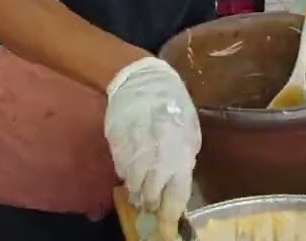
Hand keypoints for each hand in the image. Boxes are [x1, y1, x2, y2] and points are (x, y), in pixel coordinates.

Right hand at [105, 57, 199, 233]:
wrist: (140, 81)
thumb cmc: (173, 104)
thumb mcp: (190, 130)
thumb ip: (184, 156)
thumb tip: (179, 177)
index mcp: (179, 155)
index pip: (175, 197)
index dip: (171, 214)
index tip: (169, 224)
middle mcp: (155, 159)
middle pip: (150, 197)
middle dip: (151, 204)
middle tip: (153, 205)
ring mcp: (133, 154)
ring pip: (132, 186)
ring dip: (137, 191)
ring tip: (142, 190)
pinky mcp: (116, 147)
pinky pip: (120, 170)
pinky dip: (126, 174)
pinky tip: (132, 169)